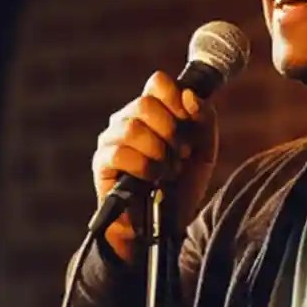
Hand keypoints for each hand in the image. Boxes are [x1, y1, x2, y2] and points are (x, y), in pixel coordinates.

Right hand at [91, 70, 217, 261]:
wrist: (166, 224)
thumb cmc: (183, 184)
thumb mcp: (204, 149)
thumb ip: (204, 118)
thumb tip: (189, 96)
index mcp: (152, 110)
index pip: (158, 82)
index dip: (176, 98)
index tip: (189, 123)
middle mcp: (127, 118)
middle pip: (146, 104)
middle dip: (171, 131)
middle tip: (180, 154)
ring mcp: (111, 139)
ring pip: (133, 127)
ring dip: (159, 151)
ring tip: (168, 170)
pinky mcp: (102, 163)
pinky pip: (120, 153)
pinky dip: (144, 167)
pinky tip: (153, 179)